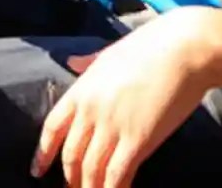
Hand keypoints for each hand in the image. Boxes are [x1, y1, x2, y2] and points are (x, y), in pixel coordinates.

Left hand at [30, 7, 221, 187]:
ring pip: (92, 170)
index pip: (52, 128)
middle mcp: (92, 111)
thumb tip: (72, 61)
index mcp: (81, 89)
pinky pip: (118, 174)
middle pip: (71, 155)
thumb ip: (88, 62)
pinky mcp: (139, 139)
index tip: (37, 170)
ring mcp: (114, 126)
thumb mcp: (109, 52)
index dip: (42, 153)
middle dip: (70, 178)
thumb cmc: (151, 46)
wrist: (184, 48)